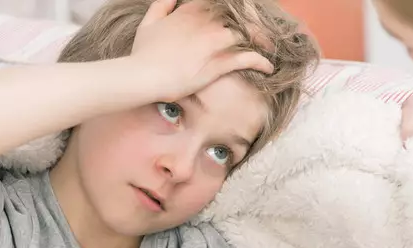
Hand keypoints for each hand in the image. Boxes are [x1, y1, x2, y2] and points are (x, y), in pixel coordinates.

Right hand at [130, 0, 273, 100]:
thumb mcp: (149, 22)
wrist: (143, 75)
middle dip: (253, 25)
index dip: (234, 12)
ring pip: (247, 34)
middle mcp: (206, 22)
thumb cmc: (143, 53)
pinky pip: (248, 58)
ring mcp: (214, 41)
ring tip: (269, 50)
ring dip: (261, 41)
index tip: (240, 20)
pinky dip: (261, 62)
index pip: (221, 4)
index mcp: (191, 10)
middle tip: (261, 35)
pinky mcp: (219, 63)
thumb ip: (162, 6)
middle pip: (239, 17)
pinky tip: (268, 68)